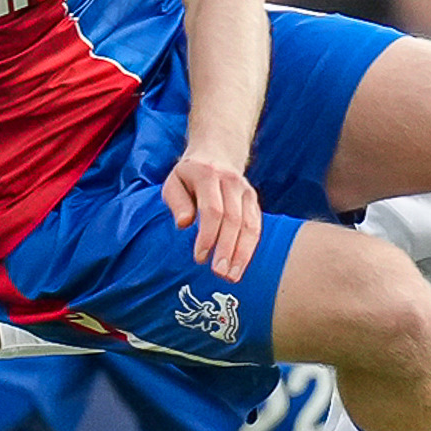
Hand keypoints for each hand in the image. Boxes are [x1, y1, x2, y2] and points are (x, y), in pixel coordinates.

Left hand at [165, 150, 261, 280]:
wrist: (216, 154)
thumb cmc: (188, 177)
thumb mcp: (173, 183)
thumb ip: (177, 202)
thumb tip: (184, 223)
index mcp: (208, 175)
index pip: (212, 210)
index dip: (208, 235)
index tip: (200, 257)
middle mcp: (231, 182)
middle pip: (233, 219)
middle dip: (227, 249)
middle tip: (220, 273)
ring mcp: (246, 191)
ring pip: (249, 225)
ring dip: (242, 253)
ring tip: (233, 275)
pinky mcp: (253, 201)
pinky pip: (256, 226)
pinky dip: (250, 247)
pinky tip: (241, 265)